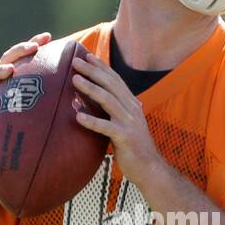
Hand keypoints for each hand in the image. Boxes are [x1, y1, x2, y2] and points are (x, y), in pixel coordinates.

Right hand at [0, 32, 52, 144]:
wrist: (3, 149)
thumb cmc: (28, 129)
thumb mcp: (43, 112)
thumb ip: (56, 100)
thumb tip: (84, 96)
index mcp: (17, 79)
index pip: (25, 56)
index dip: (34, 43)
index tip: (48, 37)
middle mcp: (2, 83)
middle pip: (7, 59)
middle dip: (19, 50)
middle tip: (34, 47)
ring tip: (10, 69)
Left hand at [70, 53, 165, 187]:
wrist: (149, 168)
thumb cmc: (132, 147)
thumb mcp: (124, 123)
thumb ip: (113, 111)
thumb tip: (93, 99)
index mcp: (131, 104)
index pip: (115, 80)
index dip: (101, 66)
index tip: (86, 56)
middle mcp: (132, 109)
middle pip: (110, 85)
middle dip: (93, 71)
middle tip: (75, 62)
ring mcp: (129, 123)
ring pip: (108, 100)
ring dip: (90, 89)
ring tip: (74, 80)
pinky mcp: (125, 138)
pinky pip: (106, 127)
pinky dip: (92, 121)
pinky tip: (78, 117)